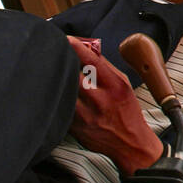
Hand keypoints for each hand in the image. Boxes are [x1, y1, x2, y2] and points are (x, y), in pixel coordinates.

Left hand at [66, 36, 163, 175]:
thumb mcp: (124, 86)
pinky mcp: (75, 127)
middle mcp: (101, 100)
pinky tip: (57, 94)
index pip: (93, 62)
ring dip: (57, 81)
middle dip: (62, 63)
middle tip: (54, 55)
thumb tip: (87, 50)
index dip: (77, 48)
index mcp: (115, 86)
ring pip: (64, 91)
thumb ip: (106, 68)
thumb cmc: (127, 111)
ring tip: (51, 73)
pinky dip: (57, 99)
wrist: (130, 143)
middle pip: (73, 74)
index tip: (66, 39)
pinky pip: (61, 108)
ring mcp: (86, 115)